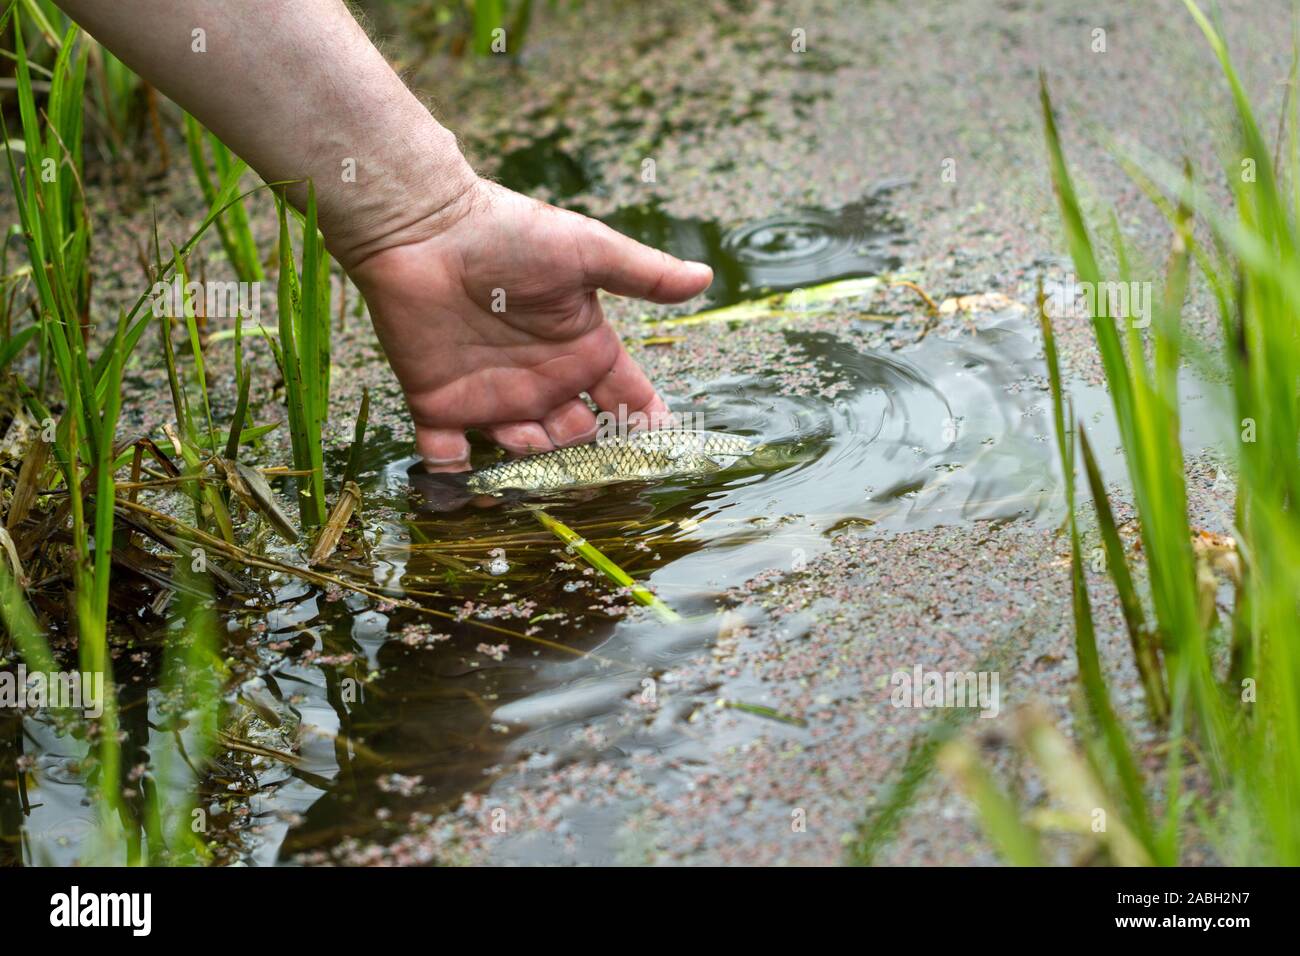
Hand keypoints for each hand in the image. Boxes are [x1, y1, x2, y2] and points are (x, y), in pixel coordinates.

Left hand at [347, 178, 712, 468]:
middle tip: (598, 479)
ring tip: (543, 486)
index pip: (626, 402)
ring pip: (523, 457)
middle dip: (591, 463)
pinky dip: (456, 478)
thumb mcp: (586, 250)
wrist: (423, 227)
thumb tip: (706, 277)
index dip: (645, 427)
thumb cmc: (508, 232)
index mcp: (581, 351)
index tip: (662, 452)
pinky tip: (473, 488)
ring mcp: (493, 397)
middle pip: (579, 441)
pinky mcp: (439, 404)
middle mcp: (543, 382)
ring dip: (533, 475)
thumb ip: (642, 274)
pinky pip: (448, 455)